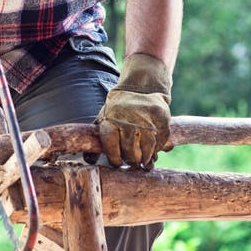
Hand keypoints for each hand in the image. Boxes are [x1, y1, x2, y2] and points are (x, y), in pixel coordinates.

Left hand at [96, 53, 171, 169]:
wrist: (139, 87)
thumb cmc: (119, 108)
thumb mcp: (106, 117)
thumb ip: (100, 137)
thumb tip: (88, 160)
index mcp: (111, 119)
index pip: (111, 144)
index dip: (114, 157)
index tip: (118, 163)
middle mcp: (128, 119)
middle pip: (130, 150)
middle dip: (132, 160)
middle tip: (133, 163)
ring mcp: (146, 119)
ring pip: (147, 148)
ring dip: (146, 158)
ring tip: (144, 161)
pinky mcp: (161, 118)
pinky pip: (161, 140)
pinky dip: (158, 148)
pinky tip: (154, 150)